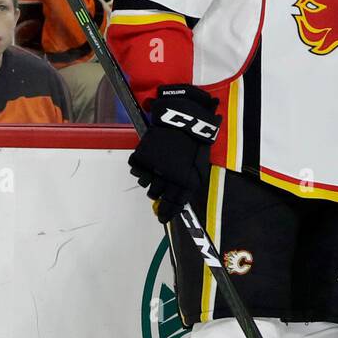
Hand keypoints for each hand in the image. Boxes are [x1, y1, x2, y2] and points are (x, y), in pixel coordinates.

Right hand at [129, 84, 220, 224]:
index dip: (167, 213)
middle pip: (156, 195)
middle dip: (159, 192)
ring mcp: (154, 167)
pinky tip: (150, 160)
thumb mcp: (200, 167)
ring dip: (150, 180)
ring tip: (158, 168)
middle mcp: (168, 178)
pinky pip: (137, 171)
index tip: (162, 217)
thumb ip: (189, 186)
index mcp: (185, 182)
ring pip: (146, 184)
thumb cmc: (195, 143)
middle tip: (161, 183)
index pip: (173, 205)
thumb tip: (178, 203)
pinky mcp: (142, 156)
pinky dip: (141, 168)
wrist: (184, 119)